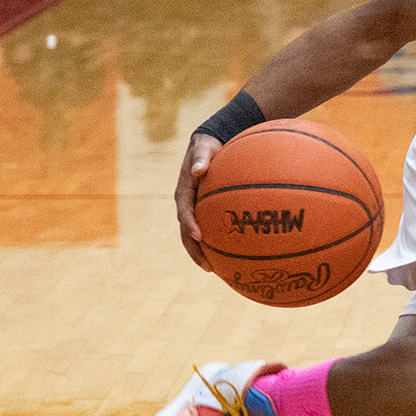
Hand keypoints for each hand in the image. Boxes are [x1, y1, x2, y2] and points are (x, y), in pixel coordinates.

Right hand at [173, 131, 221, 269]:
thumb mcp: (203, 148)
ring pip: (195, 235)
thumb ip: (201, 159)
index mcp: (184, 192)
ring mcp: (194, 209)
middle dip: (195, 250)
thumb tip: (198, 169)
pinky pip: (208, 229)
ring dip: (202, 253)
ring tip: (214, 269)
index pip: (184, 212)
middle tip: (207, 266)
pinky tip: (231, 254)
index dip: (190, 225)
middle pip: (186, 232)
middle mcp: (186, 204)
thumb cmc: (207, 147)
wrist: (206, 146)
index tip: (199, 236)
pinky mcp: (203, 211)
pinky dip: (215, 243)